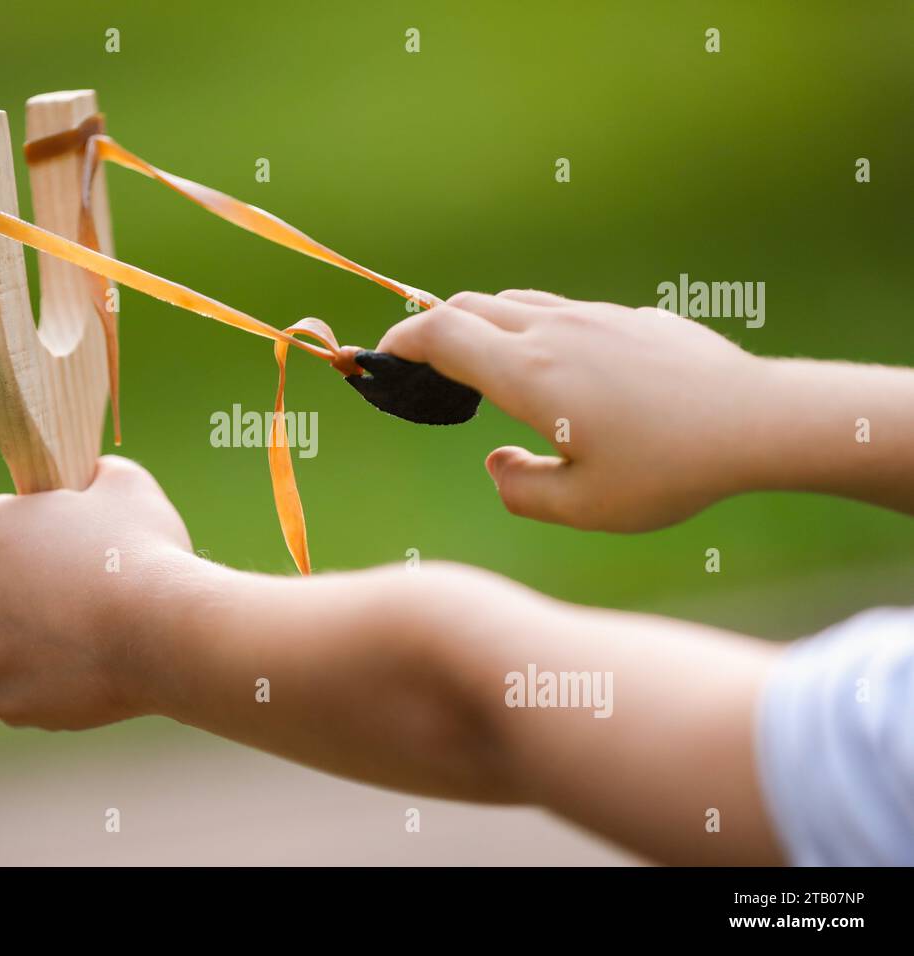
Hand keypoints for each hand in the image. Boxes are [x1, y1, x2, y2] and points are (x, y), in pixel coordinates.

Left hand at [0, 456, 191, 729]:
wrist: (161, 631)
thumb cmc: (141, 549)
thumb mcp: (124, 482)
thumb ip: (93, 474)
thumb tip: (91, 476)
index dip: (29, 536)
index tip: (65, 546)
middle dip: (27, 591)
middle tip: (84, 593)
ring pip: (5, 644)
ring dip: (38, 640)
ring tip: (96, 635)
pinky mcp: (3, 701)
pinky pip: (23, 689)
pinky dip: (51, 684)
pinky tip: (92, 669)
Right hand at [378, 290, 763, 530]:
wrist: (760, 420)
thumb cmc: (669, 470)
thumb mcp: (582, 507)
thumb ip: (520, 490)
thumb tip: (496, 462)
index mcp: (528, 372)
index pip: (440, 334)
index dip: (399, 343)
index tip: (380, 361)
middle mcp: (553, 331)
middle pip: (469, 306)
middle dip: (431, 329)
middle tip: (420, 367)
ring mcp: (595, 316)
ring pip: (515, 301)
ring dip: (482, 325)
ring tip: (480, 367)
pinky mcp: (631, 318)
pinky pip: (561, 311)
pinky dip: (531, 328)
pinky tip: (556, 372)